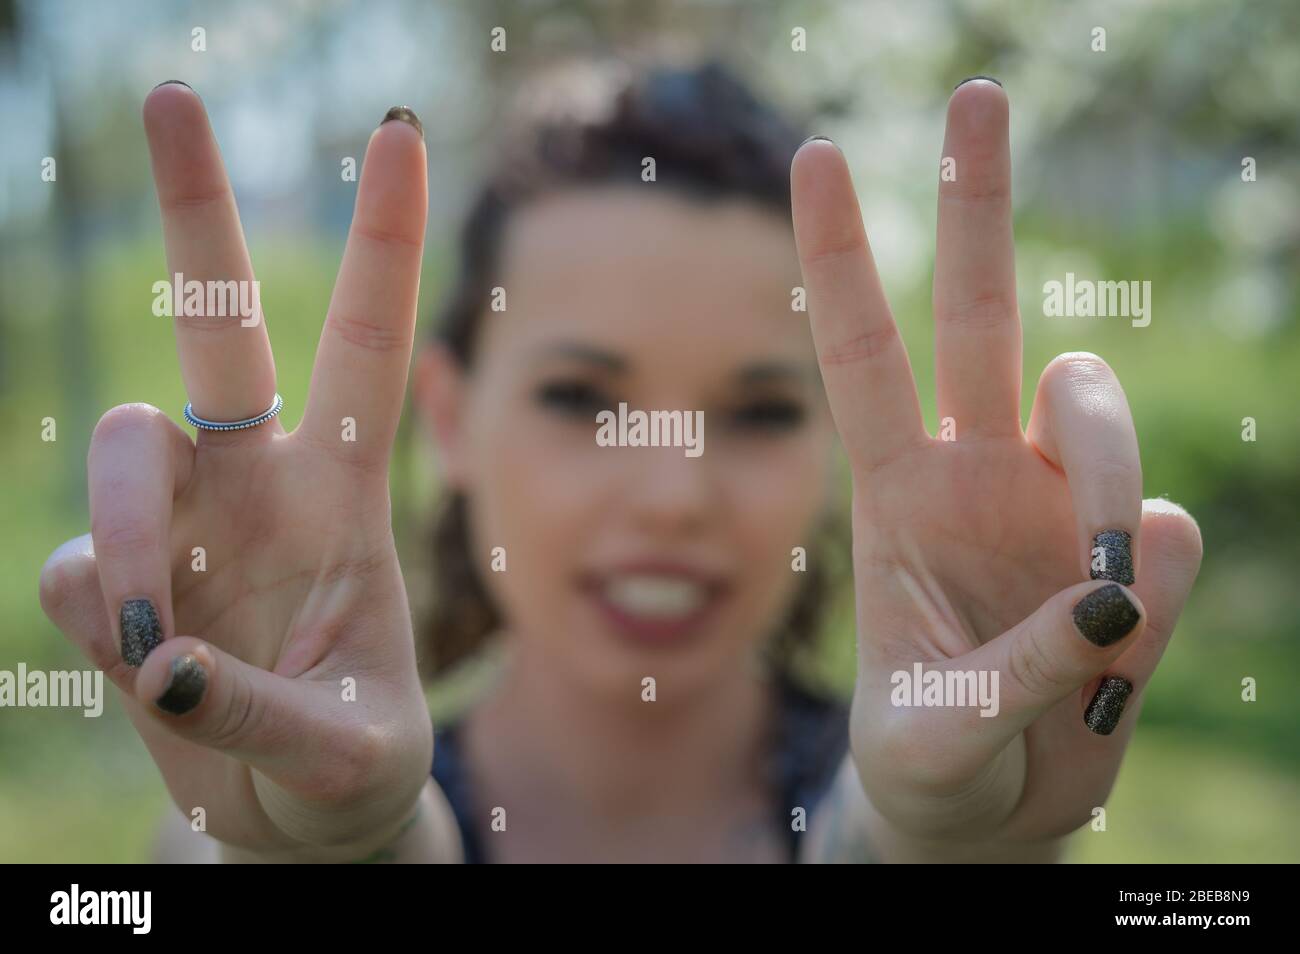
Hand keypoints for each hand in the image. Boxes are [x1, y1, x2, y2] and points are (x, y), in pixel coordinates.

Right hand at [38, 84, 432, 855]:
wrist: (300, 819)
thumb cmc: (356, 765)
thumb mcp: (357, 750)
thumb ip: (271, 713)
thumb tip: (162, 667)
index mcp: (345, 491)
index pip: (368, 346)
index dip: (384, 243)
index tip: (397, 136)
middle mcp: (257, 483)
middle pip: (217, 327)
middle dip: (197, 212)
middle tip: (170, 92)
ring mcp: (181, 525)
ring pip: (123, 450)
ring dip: (135, 540)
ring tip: (158, 650)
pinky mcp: (117, 583)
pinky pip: (81, 566)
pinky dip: (106, 618)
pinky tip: (151, 675)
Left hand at [790, 80, 1202, 842]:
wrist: (988, 812)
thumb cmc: (930, 764)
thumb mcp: (938, 739)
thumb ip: (1017, 672)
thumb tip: (1112, 593)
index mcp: (895, 495)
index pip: (858, 354)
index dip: (838, 258)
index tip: (816, 155)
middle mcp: (976, 473)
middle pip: (981, 313)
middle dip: (976, 205)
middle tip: (978, 93)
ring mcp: (1057, 504)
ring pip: (1096, 408)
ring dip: (1109, 481)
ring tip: (1098, 615)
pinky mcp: (1129, 553)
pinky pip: (1167, 530)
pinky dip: (1155, 581)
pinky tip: (1116, 654)